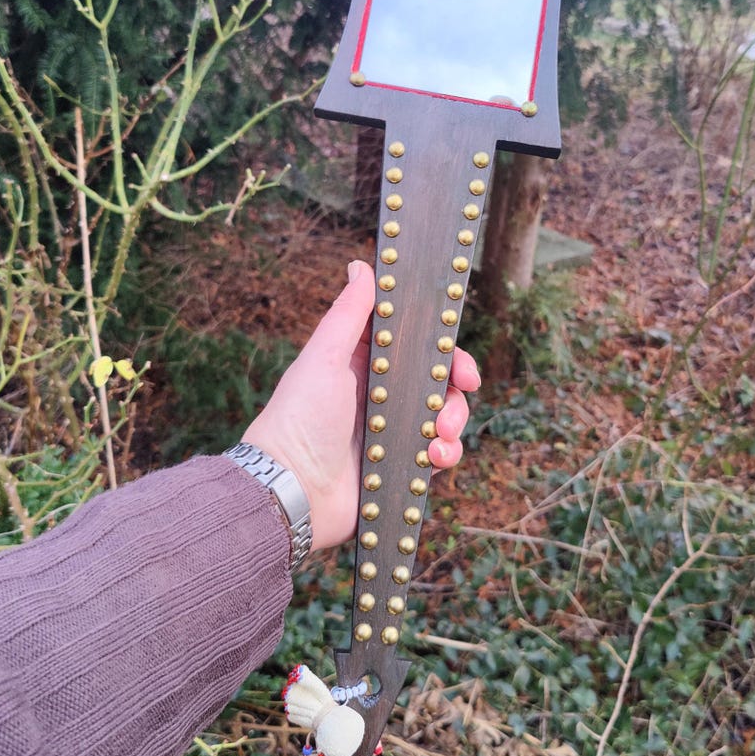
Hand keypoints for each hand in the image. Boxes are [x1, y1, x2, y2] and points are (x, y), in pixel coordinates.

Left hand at [243, 260, 479, 552]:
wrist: (291, 490)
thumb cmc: (299, 417)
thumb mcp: (324, 357)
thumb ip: (347, 313)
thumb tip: (362, 265)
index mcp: (365, 365)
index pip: (416, 345)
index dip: (442, 348)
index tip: (457, 355)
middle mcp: (382, 396)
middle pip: (439, 381)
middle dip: (456, 386)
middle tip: (463, 389)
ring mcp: (393, 432)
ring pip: (444, 417)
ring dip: (454, 421)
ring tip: (438, 435)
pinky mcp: (400, 466)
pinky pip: (438, 455)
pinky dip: (445, 454)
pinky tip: (433, 458)